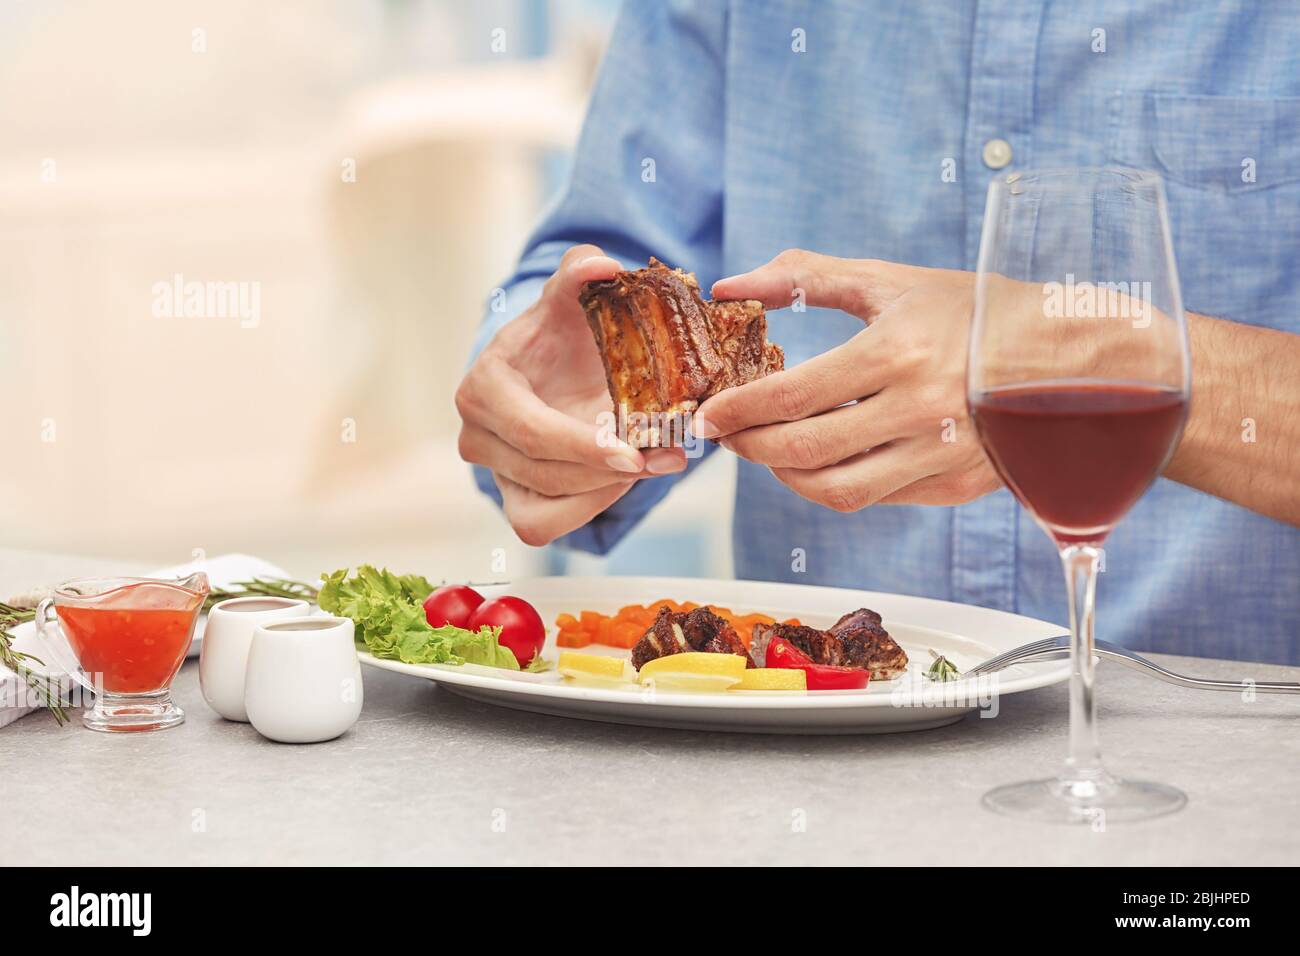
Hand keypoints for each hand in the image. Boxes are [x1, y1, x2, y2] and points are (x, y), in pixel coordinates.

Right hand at [456, 245, 685, 544]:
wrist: (557, 366)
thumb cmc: (565, 331)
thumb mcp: (574, 294)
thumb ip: (583, 270)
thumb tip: (604, 265)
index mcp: (483, 387)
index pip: (531, 431)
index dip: (584, 447)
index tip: (636, 451)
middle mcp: (476, 435)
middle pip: (545, 472)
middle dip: (609, 471)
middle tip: (667, 457)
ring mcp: (492, 472)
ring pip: (547, 505)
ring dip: (606, 491)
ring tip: (655, 463)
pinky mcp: (512, 501)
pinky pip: (544, 526)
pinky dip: (587, 510)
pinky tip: (622, 480)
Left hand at [694, 250, 1000, 511]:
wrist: (1068, 351)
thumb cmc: (972, 309)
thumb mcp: (889, 282)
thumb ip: (803, 278)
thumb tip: (729, 287)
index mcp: (898, 353)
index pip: (792, 397)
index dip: (737, 411)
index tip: (706, 415)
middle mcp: (920, 411)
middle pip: (804, 451)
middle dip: (749, 447)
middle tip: (726, 436)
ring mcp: (942, 455)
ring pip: (836, 491)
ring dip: (785, 476)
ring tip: (767, 450)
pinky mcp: (957, 486)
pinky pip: (876, 497)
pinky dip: (835, 483)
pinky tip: (820, 459)